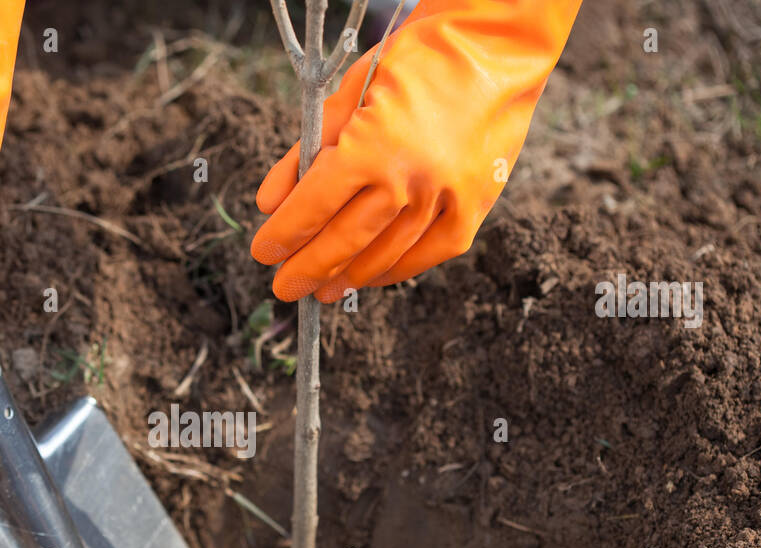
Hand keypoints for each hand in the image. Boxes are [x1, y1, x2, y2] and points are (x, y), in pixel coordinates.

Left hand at [251, 0, 581, 303]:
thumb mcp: (349, 92)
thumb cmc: (416, 60)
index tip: (263, 253)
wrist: (497, 45)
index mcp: (371, 146)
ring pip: (385, 255)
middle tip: (286, 287)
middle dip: (308, 269)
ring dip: (348, 277)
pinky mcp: (474, 207)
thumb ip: (306, 151)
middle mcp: (410, 180)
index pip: (313, 207)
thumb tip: (269, 203)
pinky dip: (395, 270)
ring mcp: (446, 198)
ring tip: (323, 289)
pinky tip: (370, 277)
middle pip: (345, 241)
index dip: (284, 235)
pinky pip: (428, 255)